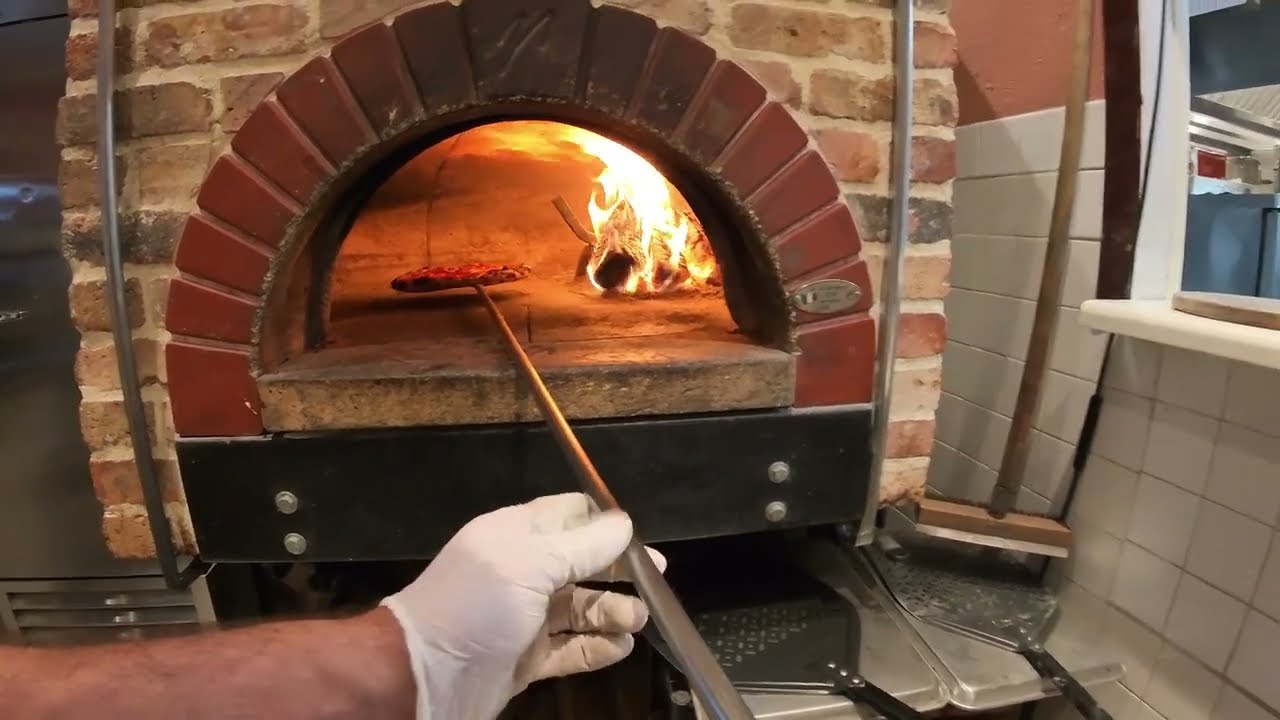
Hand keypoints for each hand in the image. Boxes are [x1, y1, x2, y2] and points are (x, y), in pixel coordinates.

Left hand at [381, 493, 664, 719]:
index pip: (569, 514)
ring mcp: (523, 616)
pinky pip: (570, 647)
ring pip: (580, 607)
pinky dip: (597, 647)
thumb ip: (583, 545)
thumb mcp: (531, 564)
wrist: (423, 677)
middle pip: (582, 561)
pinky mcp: (526, 657)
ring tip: (639, 620)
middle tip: (658, 581)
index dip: (605, 523)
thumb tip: (626, 523)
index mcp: (516, 534)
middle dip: (619, 570)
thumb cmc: (477, 607)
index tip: (640, 538)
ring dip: (613, 611)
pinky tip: (622, 647)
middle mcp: (521, 570)